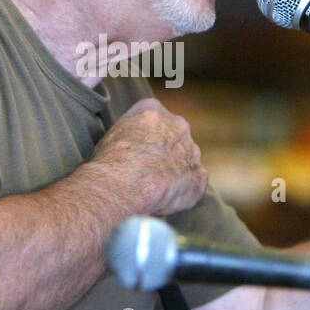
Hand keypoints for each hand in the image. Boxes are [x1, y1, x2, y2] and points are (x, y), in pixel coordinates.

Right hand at [88, 98, 208, 215]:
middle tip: (147, 171)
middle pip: (175, 137)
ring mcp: (191, 151)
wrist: (122, 184)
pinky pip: (194, 183)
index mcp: (154, 110)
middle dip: (165, 152)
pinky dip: (183, 192)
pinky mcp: (198, 176)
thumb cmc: (111, 161)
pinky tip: (166, 199)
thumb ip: (132, 133)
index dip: (145, 139)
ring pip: (186, 160)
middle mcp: (178, 125)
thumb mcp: (113, 134)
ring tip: (154, 188)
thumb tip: (133, 144)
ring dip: (175, 172)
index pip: (154, 119)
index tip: (137, 152)